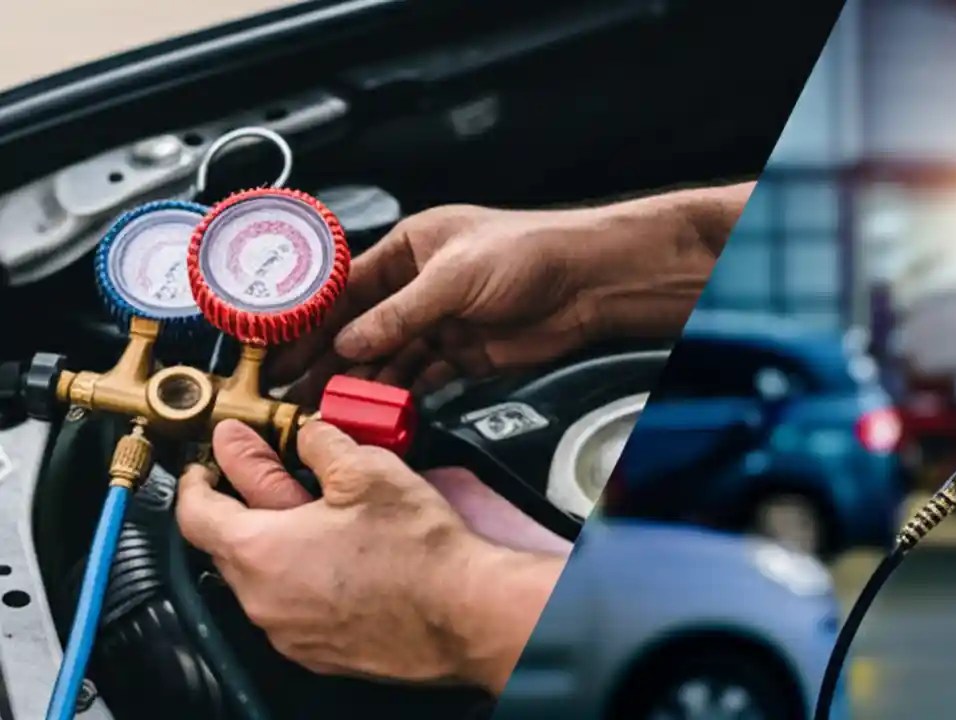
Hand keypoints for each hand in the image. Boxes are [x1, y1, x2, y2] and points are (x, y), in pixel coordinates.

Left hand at [176, 420, 565, 691]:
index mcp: (258, 550)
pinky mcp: (323, 653)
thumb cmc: (418, 551)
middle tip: (270, 472)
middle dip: (245, 505)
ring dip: (281, 544)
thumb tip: (306, 432)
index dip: (198, 479)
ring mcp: (291, 633)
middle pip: (230, 546)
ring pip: (266, 579)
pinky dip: (307, 580)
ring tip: (319, 517)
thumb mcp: (367, 469)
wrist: (466, 614)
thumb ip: (322, 443)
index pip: (196, 512)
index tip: (210, 462)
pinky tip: (344, 558)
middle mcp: (262, 600)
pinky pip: (297, 609)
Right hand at [271, 185, 749, 399]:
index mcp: (410, 249)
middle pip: (360, 326)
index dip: (311, 318)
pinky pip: (419, 375)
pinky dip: (397, 391)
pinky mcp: (462, 354)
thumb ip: (399, 313)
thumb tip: (350, 341)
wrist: (587, 283)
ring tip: (324, 405)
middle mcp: (418, 285)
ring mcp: (440, 321)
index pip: (346, 286)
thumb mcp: (453, 277)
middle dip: (325, 356)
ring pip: (386, 356)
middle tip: (290, 386)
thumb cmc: (530, 252)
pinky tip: (373, 406)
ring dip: (358, 381)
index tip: (280, 345)